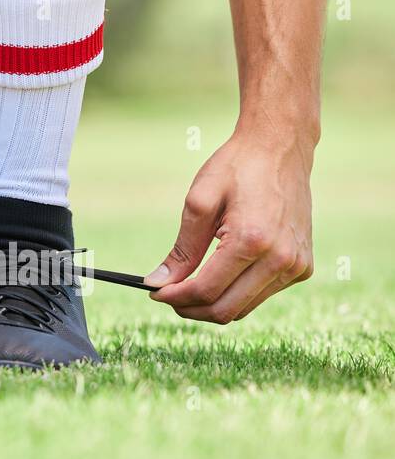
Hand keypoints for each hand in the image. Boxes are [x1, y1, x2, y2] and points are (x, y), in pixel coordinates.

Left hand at [145, 127, 314, 322]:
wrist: (280, 148)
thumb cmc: (236, 168)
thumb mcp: (199, 202)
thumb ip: (182, 248)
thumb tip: (159, 282)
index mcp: (252, 241)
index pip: (207, 290)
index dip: (175, 296)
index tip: (154, 291)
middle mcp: (281, 260)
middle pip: (226, 310)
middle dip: (191, 308)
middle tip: (166, 294)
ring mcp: (297, 266)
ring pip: (244, 308)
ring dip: (212, 304)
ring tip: (187, 286)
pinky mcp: (303, 267)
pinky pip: (262, 294)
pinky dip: (235, 293)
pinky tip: (219, 274)